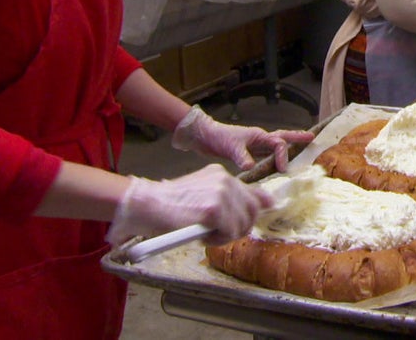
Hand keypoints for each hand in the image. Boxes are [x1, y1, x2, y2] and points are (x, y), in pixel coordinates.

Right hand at [106, 164, 274, 245]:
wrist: (145, 205)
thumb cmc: (170, 204)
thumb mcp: (203, 193)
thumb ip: (233, 196)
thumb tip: (270, 203)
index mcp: (222, 175)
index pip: (255, 195)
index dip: (253, 213)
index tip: (246, 221)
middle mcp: (225, 180)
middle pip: (253, 212)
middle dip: (239, 227)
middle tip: (217, 232)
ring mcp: (221, 194)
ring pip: (242, 225)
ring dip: (226, 235)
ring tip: (205, 233)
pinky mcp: (213, 210)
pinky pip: (229, 233)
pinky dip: (217, 240)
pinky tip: (201, 235)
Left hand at [171, 106, 313, 170]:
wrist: (204, 136)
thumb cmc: (218, 138)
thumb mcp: (230, 148)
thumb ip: (243, 157)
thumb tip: (252, 168)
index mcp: (259, 136)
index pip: (278, 144)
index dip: (283, 156)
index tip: (283, 169)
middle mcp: (260, 139)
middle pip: (284, 137)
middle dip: (298, 137)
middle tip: (312, 138)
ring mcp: (256, 145)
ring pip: (277, 145)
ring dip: (289, 147)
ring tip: (302, 149)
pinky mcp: (250, 152)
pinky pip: (267, 155)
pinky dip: (275, 158)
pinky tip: (278, 166)